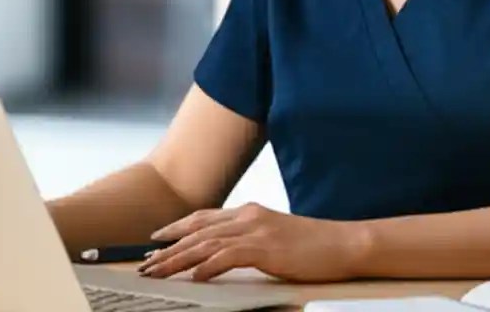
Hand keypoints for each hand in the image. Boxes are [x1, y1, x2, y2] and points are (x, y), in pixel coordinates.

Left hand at [137, 202, 366, 282]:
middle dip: (168, 247)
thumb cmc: (314, 246)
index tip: (156, 240)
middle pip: (197, 230)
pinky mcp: (265, 247)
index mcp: (250, 212)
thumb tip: (226, 256)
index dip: (177, 228)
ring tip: (158, 271)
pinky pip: (227, 256)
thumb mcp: (275, 239)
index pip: (203, 218)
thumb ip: (250, 241)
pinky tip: (194, 276)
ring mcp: (256, 230)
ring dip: (177, 259)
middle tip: (146, 262)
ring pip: (205, 243)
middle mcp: (248, 216)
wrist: (344, 243)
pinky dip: (207, 266)